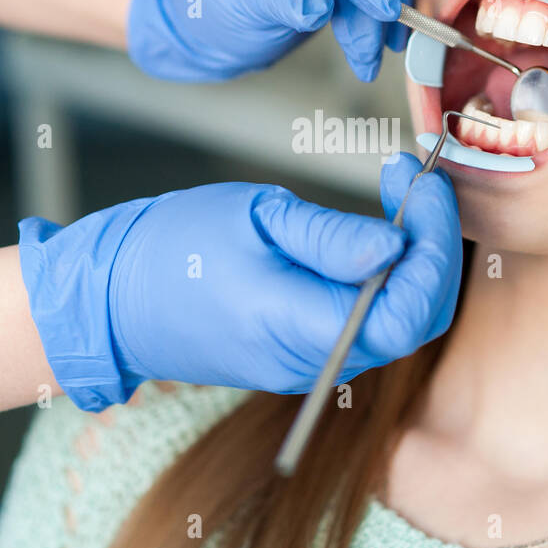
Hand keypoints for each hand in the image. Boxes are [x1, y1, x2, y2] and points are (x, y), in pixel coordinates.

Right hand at [17, 153, 460, 409]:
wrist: (114, 300)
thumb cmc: (173, 248)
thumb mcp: (254, 218)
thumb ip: (331, 238)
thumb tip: (397, 247)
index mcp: (298, 325)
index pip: (408, 311)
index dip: (433, 247)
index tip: (422, 184)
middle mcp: (312, 360)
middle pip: (416, 320)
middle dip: (432, 247)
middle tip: (415, 182)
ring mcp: (309, 366)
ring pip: (396, 322)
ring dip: (412, 260)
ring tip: (398, 194)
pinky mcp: (303, 357)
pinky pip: (366, 323)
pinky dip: (386, 278)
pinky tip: (372, 233)